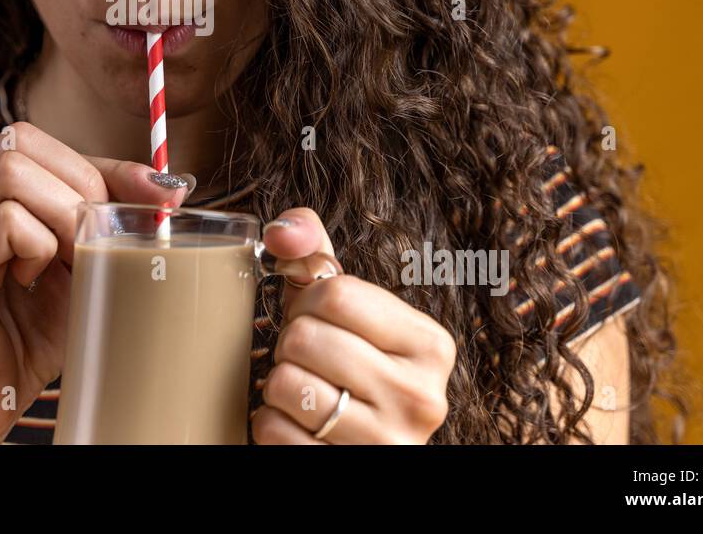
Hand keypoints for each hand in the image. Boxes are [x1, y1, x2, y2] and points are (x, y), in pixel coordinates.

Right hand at [0, 121, 189, 443]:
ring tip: (66, 260)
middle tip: (94, 240)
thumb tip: (169, 185)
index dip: (95, 162)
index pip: (31, 138)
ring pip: (13, 172)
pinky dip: (41, 246)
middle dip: (79, 183)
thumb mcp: (78, 260)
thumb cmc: (29, 333)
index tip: (152, 198)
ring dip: (62, 213)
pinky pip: (9, 222)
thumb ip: (107, 216)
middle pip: (19, 139)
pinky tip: (33, 280)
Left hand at [250, 207, 455, 444]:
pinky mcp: (347, 469)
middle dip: (291, 344)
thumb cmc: (352, 367)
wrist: (369, 444)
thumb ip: (315, 253)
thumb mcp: (348, 307)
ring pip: (285, 383)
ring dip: (279, 385)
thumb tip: (282, 233)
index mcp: (431, 344)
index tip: (318, 318)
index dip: (308, 301)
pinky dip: (272, 423)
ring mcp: (388, 442)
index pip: (336, 293)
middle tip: (311, 360)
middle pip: (305, 337)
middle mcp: (421, 396)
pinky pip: (273, 430)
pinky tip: (299, 424)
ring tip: (307, 390)